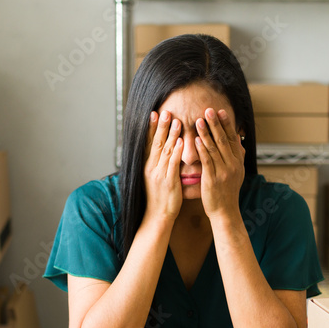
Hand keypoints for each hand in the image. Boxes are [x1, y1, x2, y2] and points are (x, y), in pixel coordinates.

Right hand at [143, 110, 182, 225]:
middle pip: (156, 143)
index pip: (149, 143)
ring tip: (176, 121)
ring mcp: (159, 174)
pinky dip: (177, 152)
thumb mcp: (153, 178)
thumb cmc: (158, 197)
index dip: (151, 128)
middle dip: (160, 126)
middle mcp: (151, 168)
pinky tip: (181, 142)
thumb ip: (157, 163)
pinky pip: (173, 164)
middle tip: (165, 111)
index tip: (153, 113)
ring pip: (165, 151)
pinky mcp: (168, 182)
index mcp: (147, 166)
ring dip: (171, 135)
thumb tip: (161, 150)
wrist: (157, 215)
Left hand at [194, 108, 244, 219]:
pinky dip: (202, 149)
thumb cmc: (227, 192)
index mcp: (237, 161)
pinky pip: (207, 161)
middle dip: (215, 124)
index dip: (226, 124)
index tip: (220, 111)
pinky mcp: (213, 179)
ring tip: (199, 120)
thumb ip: (237, 156)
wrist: (225, 211)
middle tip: (208, 110)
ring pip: (214, 148)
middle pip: (223, 140)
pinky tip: (196, 140)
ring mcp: (223, 172)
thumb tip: (239, 140)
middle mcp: (232, 165)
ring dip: (206, 133)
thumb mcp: (237, 173)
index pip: (232, 138)